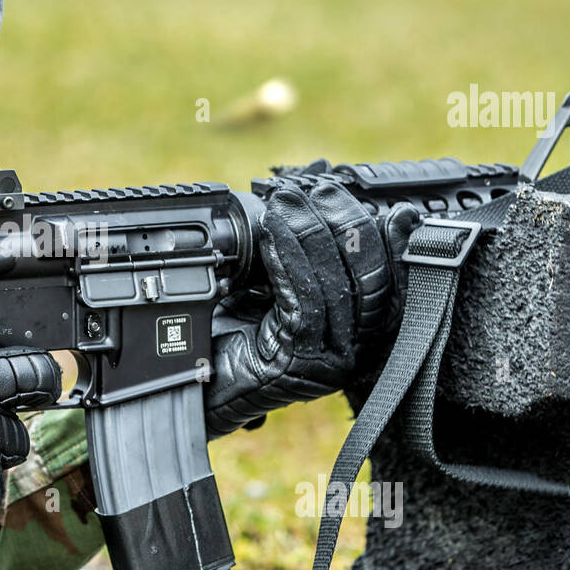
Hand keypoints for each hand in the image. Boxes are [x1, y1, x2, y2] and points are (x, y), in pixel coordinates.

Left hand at [204, 175, 417, 436]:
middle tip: (318, 188)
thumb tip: (319, 193)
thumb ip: (300, 250)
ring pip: (334, 287)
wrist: (187, 382)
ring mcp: (326, 362)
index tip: (355, 190)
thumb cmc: (225, 333)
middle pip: (367, 279)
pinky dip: (289, 261)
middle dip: (344, 224)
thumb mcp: (268, 283)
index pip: (382, 278)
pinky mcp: (298, 364)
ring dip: (311, 235)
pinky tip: (273, 233)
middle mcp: (349, 351)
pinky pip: (303, 303)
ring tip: (289, 201)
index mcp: (352, 333)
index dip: (378, 234)